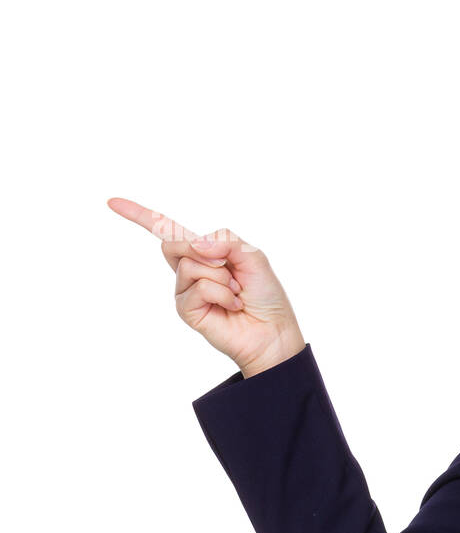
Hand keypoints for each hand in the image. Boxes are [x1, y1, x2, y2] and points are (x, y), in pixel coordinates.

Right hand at [109, 197, 306, 377]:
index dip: (140, 215)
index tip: (112, 202)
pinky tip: (232, 305)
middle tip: (227, 267)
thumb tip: (194, 243)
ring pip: (190, 266)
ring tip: (235, 292)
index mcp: (204, 252)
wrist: (273, 331)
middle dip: (201, 250)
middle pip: (171, 244)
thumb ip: (226, 241)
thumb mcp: (253, 257)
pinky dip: (222, 294)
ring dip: (222, 278)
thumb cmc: (265, 295)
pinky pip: (199, 288)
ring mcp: (185, 291)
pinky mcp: (187, 310)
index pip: (167, 231)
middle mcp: (190, 270)